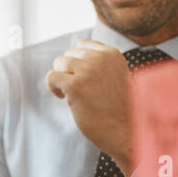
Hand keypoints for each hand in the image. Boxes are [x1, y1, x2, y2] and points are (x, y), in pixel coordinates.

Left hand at [45, 40, 133, 175]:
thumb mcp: (115, 76)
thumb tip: (69, 57)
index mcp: (112, 54)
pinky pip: (51, 77)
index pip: (82, 45)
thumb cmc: (118, 108)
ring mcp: (87, 71)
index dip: (77, 62)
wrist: (126, 131)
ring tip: (73, 94)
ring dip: (61, 78)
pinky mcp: (75, 86)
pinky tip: (65, 98)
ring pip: (58, 63)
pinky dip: (53, 87)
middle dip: (69, 71)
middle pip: (68, 54)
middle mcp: (100, 59)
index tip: (84, 78)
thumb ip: (98, 63)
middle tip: (80, 90)